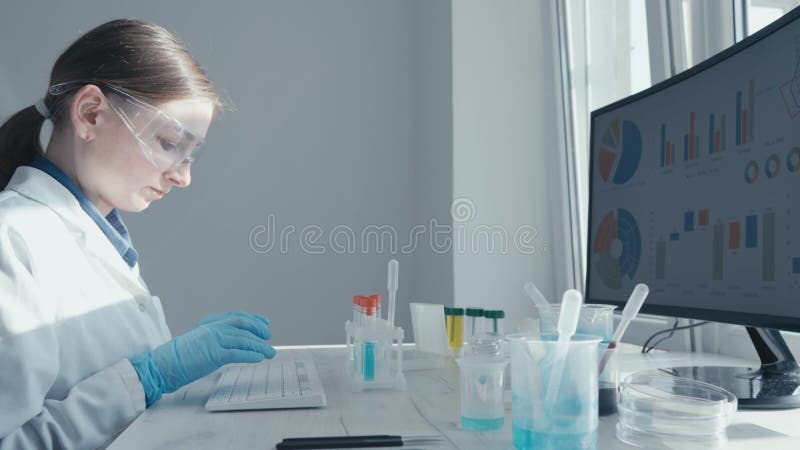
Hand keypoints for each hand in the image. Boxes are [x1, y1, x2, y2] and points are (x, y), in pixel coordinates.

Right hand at [130, 313, 275, 405]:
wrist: (163, 364)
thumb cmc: (180, 356)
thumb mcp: (200, 339)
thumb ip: (216, 337)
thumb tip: (235, 342)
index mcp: (210, 322)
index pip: (236, 316)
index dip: (253, 319)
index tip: (264, 323)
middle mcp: (213, 327)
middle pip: (243, 325)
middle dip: (259, 330)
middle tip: (269, 337)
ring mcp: (213, 339)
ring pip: (244, 340)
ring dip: (259, 346)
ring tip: (269, 352)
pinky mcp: (213, 354)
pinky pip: (237, 353)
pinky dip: (250, 355)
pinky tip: (258, 358)